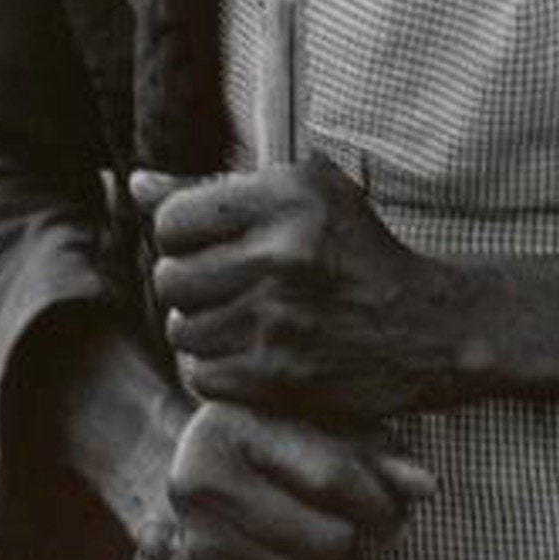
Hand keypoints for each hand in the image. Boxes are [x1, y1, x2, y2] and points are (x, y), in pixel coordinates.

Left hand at [133, 162, 462, 423]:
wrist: (423, 326)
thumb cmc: (356, 250)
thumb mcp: (304, 194)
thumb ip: (212, 189)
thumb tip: (135, 185)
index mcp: (286, 196)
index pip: (171, 220)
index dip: (181, 236)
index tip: (210, 245)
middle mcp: (281, 253)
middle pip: (169, 278)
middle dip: (190, 285)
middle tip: (226, 287)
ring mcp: (278, 318)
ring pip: (181, 329)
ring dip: (203, 328)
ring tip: (242, 319)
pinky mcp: (279, 375)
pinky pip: (201, 374)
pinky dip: (218, 368)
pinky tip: (251, 352)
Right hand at [167, 399, 432, 559]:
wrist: (213, 485)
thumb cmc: (285, 446)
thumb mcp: (328, 429)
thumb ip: (380, 456)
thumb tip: (426, 486)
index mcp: (225, 427)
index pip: (331, 480)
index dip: (379, 502)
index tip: (390, 510)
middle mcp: (196, 488)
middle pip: (328, 542)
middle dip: (357, 538)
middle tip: (348, 528)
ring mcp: (196, 551)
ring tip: (331, 551)